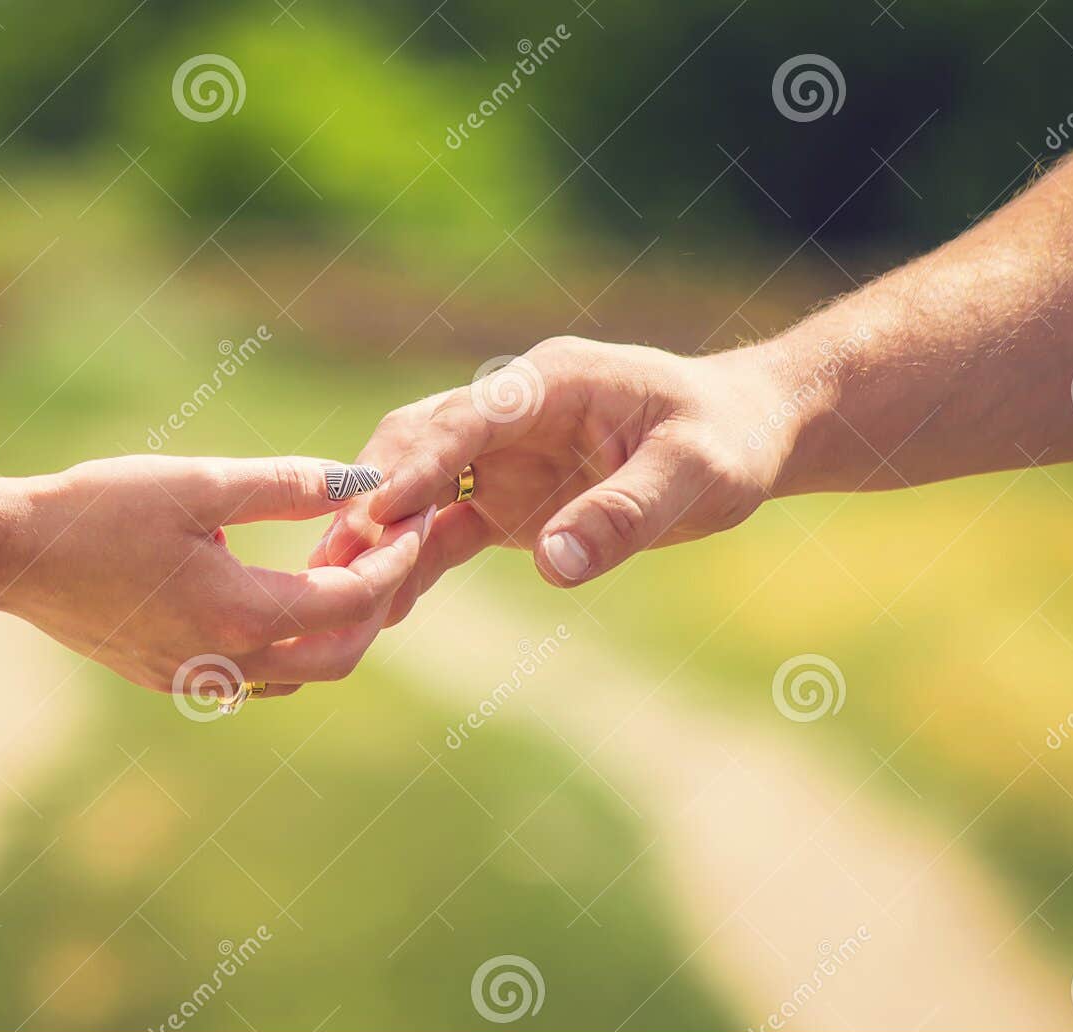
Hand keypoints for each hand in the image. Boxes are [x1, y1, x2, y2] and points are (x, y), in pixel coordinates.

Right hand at [0, 455, 427, 697]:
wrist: (11, 556)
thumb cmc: (97, 509)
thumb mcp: (198, 484)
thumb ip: (286, 486)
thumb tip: (363, 485)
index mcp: (239, 616)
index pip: (350, 602)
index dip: (392, 562)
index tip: (411, 520)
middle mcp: (225, 664)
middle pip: (339, 656)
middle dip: (377, 605)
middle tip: (393, 551)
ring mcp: (196, 681)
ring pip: (299, 672)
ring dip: (334, 628)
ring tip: (347, 568)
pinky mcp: (171, 680)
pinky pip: (257, 676)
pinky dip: (290, 643)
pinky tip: (288, 599)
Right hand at [313, 335, 793, 617]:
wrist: (741, 436)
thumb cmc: (726, 440)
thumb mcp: (695, 474)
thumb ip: (624, 513)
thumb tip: (554, 566)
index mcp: (549, 383)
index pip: (467, 419)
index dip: (420, 464)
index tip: (377, 511)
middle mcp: (509, 414)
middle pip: (418, 444)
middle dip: (372, 498)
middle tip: (332, 559)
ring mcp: (498, 455)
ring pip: (416, 488)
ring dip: (377, 536)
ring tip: (332, 588)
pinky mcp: (501, 498)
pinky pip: (444, 530)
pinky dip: (413, 563)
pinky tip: (381, 606)